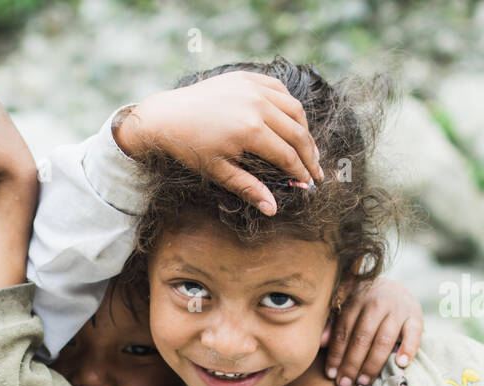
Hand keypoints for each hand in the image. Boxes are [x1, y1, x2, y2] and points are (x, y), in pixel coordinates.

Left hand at [112, 71, 322, 214]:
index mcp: (251, 131)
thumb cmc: (190, 148)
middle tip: (317, 171)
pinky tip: (292, 120)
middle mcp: (257, 105)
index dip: (301, 173)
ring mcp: (253, 88)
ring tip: (309, 148)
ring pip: (293, 109)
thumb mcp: (219, 172)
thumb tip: (273, 209)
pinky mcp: (247, 77)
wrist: (166, 116)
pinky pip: (279, 90)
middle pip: (297, 133)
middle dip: (310, 154)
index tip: (310, 185)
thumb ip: (249, 188)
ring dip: (305, 129)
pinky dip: (289, 105)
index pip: (288, 156)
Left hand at [322, 277, 422, 385]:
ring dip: (373, 363)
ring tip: (364, 381)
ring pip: (383, 339)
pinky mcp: (415, 315)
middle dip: (351, 363)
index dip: (336, 354)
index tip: (331, 374)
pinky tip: (401, 364)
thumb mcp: (347, 308)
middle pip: (362, 338)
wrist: (395, 288)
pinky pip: (413, 333)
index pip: (343, 331)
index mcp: (355, 301)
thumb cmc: (364, 306)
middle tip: (344, 383)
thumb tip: (321, 342)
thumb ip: (334, 324)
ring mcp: (397, 309)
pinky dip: (408, 348)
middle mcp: (376, 303)